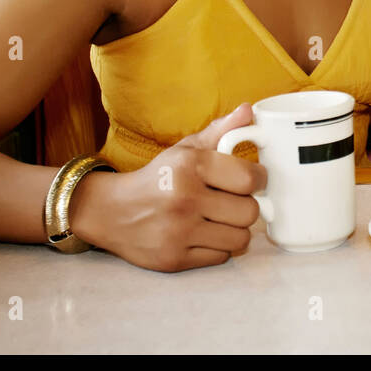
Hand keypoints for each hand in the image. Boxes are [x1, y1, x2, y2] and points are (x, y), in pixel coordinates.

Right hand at [72, 103, 267, 271]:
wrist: (111, 212)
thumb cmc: (158, 177)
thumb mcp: (185, 149)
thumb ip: (221, 131)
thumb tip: (248, 110)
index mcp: (190, 167)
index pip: (250, 179)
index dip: (259, 179)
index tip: (252, 180)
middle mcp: (185, 199)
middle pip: (250, 212)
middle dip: (246, 206)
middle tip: (233, 201)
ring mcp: (179, 232)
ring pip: (240, 239)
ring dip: (235, 229)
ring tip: (221, 219)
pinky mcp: (174, 259)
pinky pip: (221, 257)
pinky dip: (218, 248)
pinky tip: (204, 235)